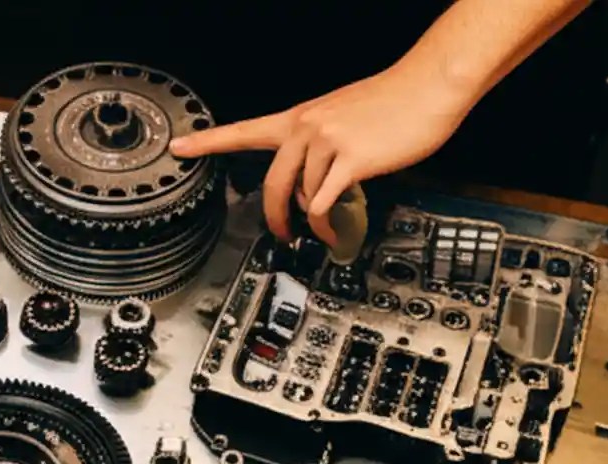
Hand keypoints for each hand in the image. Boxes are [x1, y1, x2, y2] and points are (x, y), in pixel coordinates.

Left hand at [169, 63, 470, 244]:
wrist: (429, 85)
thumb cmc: (391, 102)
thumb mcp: (341, 117)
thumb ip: (319, 146)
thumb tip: (312, 179)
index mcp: (299, 119)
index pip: (243, 131)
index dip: (207, 142)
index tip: (178, 148)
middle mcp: (307, 129)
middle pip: (271, 183)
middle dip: (273, 216)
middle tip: (280, 234)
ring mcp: (327, 143)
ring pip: (301, 195)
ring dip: (311, 219)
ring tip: (322, 227)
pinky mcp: (352, 160)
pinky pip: (323, 202)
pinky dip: (324, 224)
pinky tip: (330, 231)